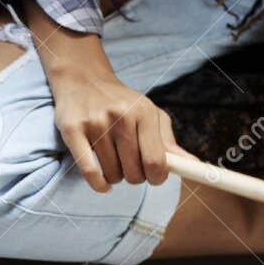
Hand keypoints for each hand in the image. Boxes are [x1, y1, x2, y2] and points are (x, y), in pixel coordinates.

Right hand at [26, 3, 177, 190]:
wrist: (84, 80)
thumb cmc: (121, 102)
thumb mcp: (150, 113)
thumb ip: (168, 140)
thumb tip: (190, 163)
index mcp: (144, 112)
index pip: (156, 161)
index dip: (157, 177)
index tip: (155, 177)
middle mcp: (121, 116)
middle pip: (134, 172)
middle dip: (135, 177)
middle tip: (130, 166)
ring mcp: (96, 124)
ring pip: (112, 174)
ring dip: (115, 177)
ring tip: (113, 162)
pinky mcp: (73, 131)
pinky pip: (89, 172)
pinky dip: (99, 184)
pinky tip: (103, 184)